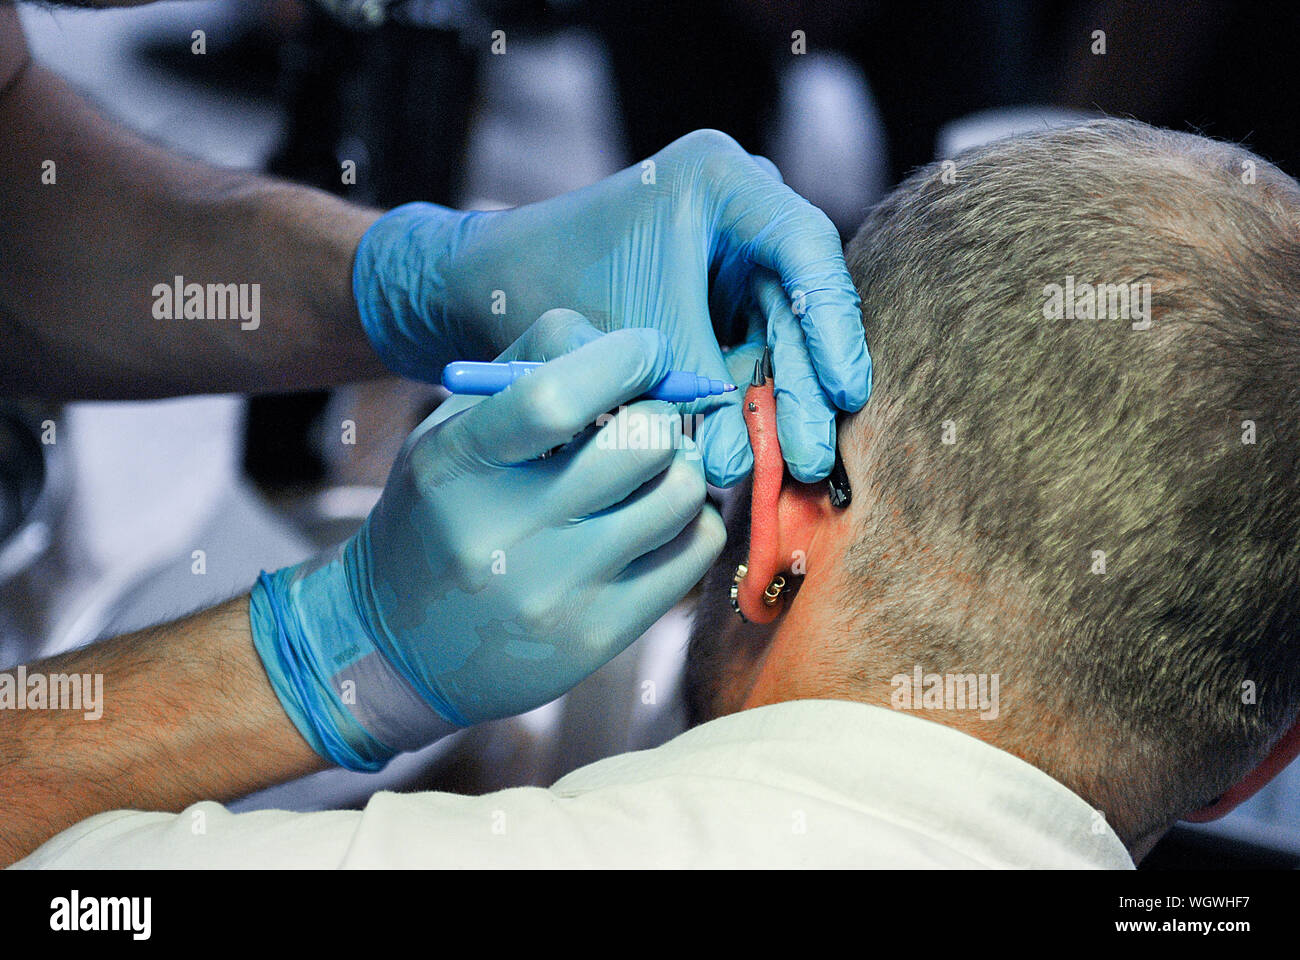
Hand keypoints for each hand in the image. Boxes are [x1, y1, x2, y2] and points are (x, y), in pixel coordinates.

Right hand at [250, 310, 725, 769]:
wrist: (403, 645)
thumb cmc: (443, 513)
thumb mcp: (453, 429)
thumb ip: (532, 367)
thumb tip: (634, 349)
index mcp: (456, 466)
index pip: (553, 398)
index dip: (622, 359)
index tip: (646, 350)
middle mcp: (503, 533)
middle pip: (640, 442)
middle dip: (661, 413)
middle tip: (649, 419)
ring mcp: (555, 592)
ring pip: (680, 494)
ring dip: (682, 466)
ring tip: (652, 471)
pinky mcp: (599, 636)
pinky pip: (694, 550)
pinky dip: (691, 519)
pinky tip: (655, 520)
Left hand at [353, 129, 871, 485]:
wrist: (485, 291)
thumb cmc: (550, 291)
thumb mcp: (632, 338)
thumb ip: (694, 397)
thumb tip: (735, 469)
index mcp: (719, 181)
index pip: (805, 249)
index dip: (831, 324)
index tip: (846, 389)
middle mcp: (739, 211)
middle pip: (797, 303)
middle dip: (805, 384)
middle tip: (813, 454)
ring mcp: (733, 255)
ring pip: (779, 337)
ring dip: (784, 404)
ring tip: (794, 467)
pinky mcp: (719, 301)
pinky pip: (751, 353)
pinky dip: (753, 401)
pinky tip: (765, 452)